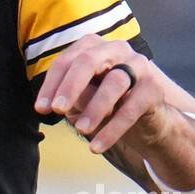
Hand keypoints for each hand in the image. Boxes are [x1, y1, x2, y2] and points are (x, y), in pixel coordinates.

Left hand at [33, 33, 176, 153]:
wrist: (145, 120)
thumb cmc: (106, 104)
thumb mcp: (82, 101)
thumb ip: (72, 97)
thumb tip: (58, 102)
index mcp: (93, 47)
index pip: (67, 61)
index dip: (51, 85)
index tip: (40, 109)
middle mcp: (116, 49)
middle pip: (89, 61)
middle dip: (70, 86)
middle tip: (57, 110)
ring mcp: (138, 65)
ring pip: (114, 82)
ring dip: (95, 108)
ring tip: (81, 130)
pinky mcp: (154, 88)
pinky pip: (131, 108)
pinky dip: (112, 129)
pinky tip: (97, 146)